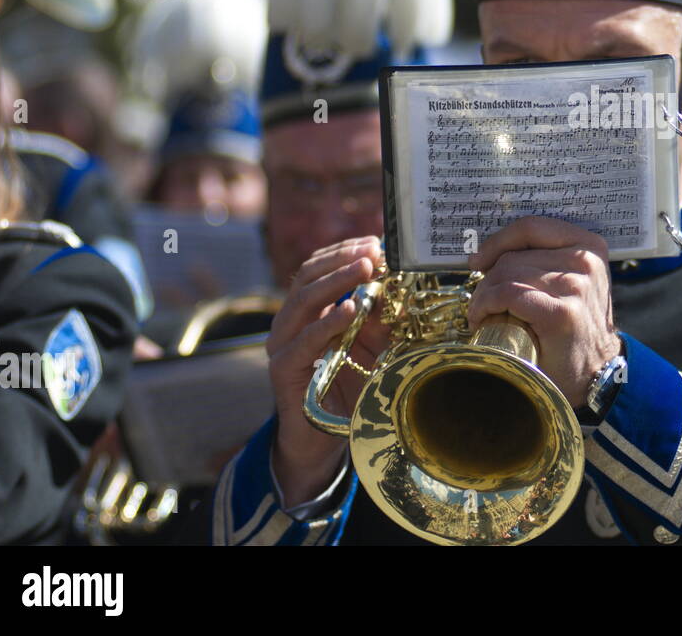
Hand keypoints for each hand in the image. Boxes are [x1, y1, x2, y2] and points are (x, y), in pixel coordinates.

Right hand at [266, 237, 387, 504]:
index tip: (375, 241)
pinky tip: (349, 311)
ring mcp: (281, 345)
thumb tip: (400, 285)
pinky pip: (303, 342)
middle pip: (307, 277)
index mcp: (306, 311)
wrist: (323, 439)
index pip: (318, 268)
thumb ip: (379, 317)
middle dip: (341, 260)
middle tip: (372, 251)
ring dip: (336, 282)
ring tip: (365, 269)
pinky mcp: (282, 370)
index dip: (344, 251)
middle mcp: (288, 323)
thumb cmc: (347, 386)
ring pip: (302, 302)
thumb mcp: (371, 345)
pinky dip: (327, 324)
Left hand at [467, 217, 619, 407]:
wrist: (596, 375)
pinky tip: (483, 319)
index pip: (532, 227)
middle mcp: (585, 263)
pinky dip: (486, 305)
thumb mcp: (570, 283)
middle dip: (488, 279)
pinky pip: (507, 294)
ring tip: (483, 315)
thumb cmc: (574, 330)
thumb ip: (544, 260)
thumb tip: (489, 252)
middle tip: (482, 303)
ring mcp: (575, 287)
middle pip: (513, 256)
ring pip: (506, 274)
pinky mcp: (561, 313)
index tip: (479, 261)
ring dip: (484, 296)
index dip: (498, 241)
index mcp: (589, 247)